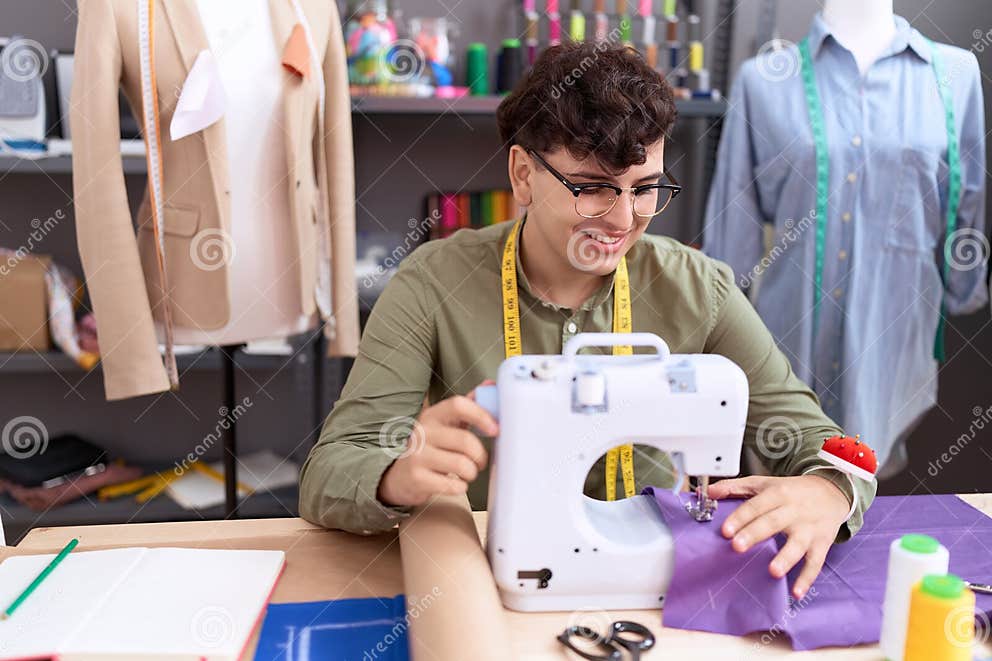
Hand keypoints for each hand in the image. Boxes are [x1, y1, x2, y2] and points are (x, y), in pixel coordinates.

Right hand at [377, 381, 497, 507]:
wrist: (398, 475)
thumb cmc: (429, 447)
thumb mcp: (444, 424)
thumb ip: (468, 406)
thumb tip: (490, 385)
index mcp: (432, 415)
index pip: (458, 405)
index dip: (481, 415)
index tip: (495, 429)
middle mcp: (423, 432)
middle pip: (465, 441)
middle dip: (481, 456)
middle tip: (480, 462)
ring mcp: (417, 455)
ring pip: (462, 465)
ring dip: (472, 473)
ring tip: (467, 473)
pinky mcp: (417, 478)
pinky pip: (453, 485)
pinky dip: (461, 487)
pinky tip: (455, 483)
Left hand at [706, 474, 850, 598]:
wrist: (831, 492)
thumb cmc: (791, 490)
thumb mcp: (764, 483)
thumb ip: (735, 487)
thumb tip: (709, 492)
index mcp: (777, 494)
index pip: (756, 505)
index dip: (740, 518)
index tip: (725, 531)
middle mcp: (793, 511)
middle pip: (773, 523)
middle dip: (755, 535)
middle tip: (737, 547)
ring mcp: (808, 528)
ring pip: (797, 544)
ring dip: (786, 558)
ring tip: (773, 571)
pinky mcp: (822, 543)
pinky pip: (815, 562)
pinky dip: (807, 578)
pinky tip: (796, 592)